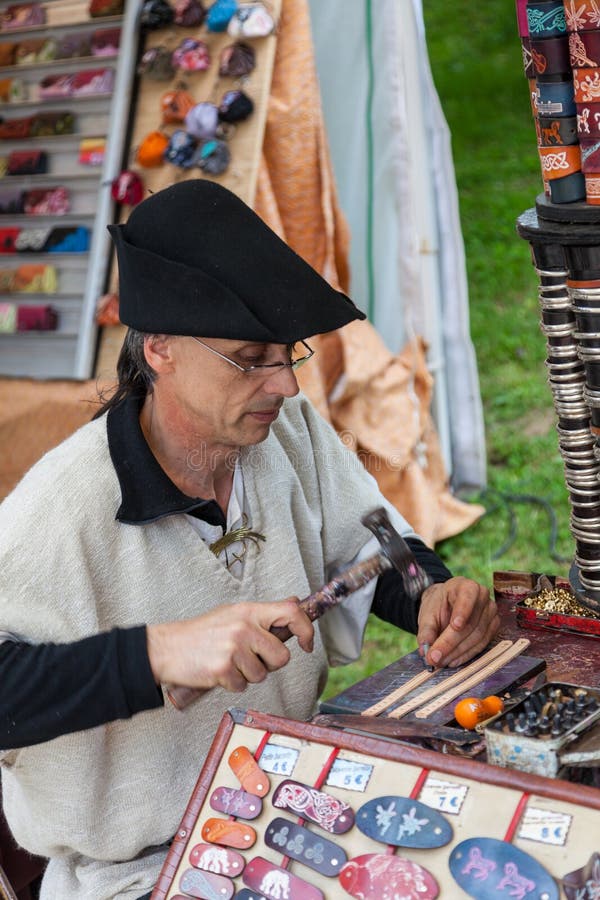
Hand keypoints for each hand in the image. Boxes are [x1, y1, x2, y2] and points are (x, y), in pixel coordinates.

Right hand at [147, 598, 313, 692]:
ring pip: (262, 675)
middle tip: (249, 658)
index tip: (306, 644)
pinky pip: (242, 686)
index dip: (306, 629)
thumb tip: (295, 603)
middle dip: (269, 664)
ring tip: (228, 663)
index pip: (291, 613)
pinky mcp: (223, 669)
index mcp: (248, 611)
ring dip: (247, 675)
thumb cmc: (201, 633)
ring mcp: (234, 648)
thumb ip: (263, 614)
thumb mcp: (232, 614)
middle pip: (281, 656)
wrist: (167, 648)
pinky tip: (218, 672)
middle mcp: (244, 627)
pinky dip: (231, 684)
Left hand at [417, 577, 499, 668]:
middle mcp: (482, 596)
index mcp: (466, 586)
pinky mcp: (493, 626)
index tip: (455, 626)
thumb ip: (426, 631)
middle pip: (471, 623)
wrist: (447, 604)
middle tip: (435, 657)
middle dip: (451, 643)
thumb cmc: (438, 606)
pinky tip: (453, 661)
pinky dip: (466, 655)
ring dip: (458, 652)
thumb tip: (425, 650)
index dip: (463, 612)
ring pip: (477, 636)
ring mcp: (490, 612)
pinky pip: (482, 644)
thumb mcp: (428, 614)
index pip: (467, 597)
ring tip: (441, 661)